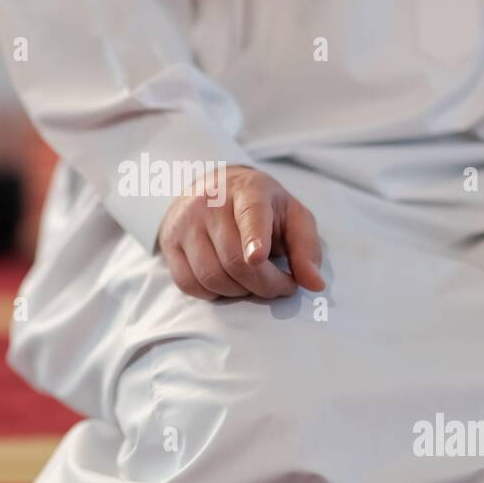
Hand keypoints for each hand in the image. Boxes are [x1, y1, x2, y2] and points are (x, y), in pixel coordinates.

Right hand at [156, 165, 324, 300]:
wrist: (215, 188)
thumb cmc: (263, 207)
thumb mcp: (293, 216)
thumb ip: (306, 249)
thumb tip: (314, 284)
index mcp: (248, 190)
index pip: (250, 214)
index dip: (254, 237)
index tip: (258, 257)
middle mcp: (210, 202)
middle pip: (234, 260)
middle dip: (264, 285)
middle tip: (281, 286)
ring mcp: (185, 222)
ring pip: (211, 276)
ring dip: (239, 292)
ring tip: (254, 282)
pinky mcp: (170, 242)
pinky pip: (189, 284)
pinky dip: (213, 294)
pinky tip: (227, 282)